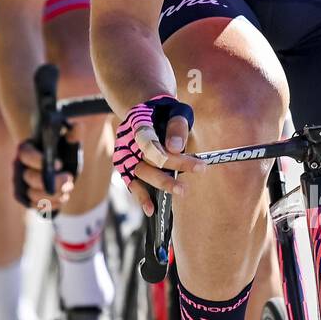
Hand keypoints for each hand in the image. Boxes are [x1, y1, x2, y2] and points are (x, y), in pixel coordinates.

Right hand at [12, 140, 74, 212]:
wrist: (58, 169)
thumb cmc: (62, 152)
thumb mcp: (69, 143)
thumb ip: (73, 135)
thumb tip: (78, 126)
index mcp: (26, 149)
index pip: (27, 155)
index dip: (40, 161)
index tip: (60, 164)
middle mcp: (19, 167)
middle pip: (30, 178)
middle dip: (52, 182)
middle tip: (69, 179)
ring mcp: (20, 184)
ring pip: (33, 195)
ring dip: (54, 196)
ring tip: (67, 190)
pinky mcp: (24, 198)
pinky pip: (34, 206)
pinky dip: (49, 205)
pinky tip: (61, 199)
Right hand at [113, 96, 206, 216]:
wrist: (146, 111)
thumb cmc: (164, 112)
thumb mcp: (176, 109)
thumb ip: (176, 126)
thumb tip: (175, 147)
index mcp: (137, 121)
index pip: (149, 140)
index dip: (167, 154)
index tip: (195, 165)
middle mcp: (127, 139)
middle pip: (147, 159)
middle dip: (168, 173)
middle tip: (188, 184)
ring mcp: (125, 154)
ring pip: (140, 172)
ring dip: (160, 183)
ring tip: (181, 192)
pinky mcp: (125, 166)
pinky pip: (131, 182)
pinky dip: (140, 196)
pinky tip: (151, 209)